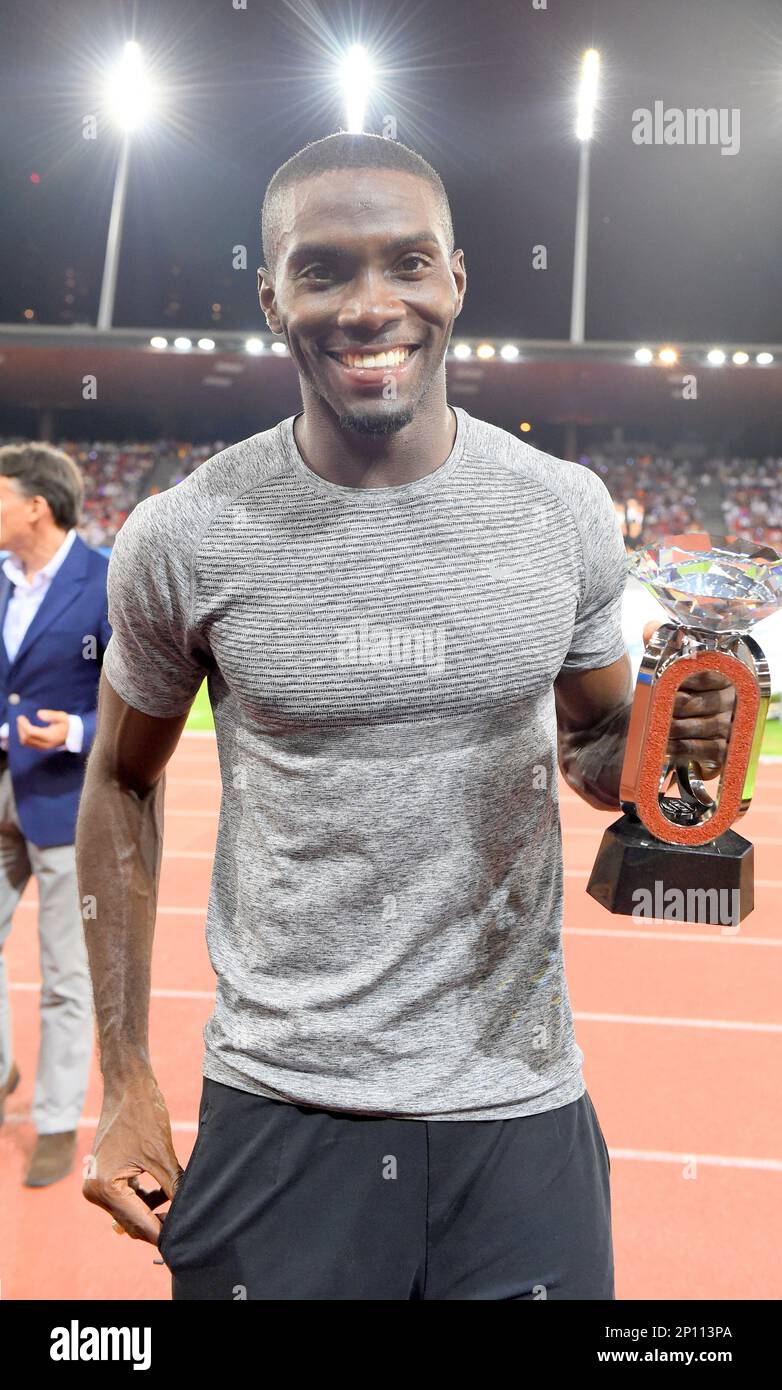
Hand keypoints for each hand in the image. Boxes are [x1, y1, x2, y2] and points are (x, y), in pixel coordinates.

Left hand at [16, 709, 69, 748]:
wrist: (73, 735)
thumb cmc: (67, 724)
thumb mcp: (62, 717)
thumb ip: (51, 715)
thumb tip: (38, 714)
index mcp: (49, 736)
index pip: (31, 732)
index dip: (23, 725)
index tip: (21, 717)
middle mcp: (45, 744)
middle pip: (26, 738)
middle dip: (21, 728)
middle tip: (21, 718)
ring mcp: (43, 747)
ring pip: (26, 742)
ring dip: (21, 732)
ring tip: (23, 723)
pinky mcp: (42, 747)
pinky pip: (28, 743)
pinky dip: (24, 736)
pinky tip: (26, 729)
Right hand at [82, 1073, 182, 1244]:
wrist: (128, 1086)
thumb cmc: (144, 1114)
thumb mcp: (163, 1156)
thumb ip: (175, 1190)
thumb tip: (190, 1217)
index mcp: (105, 1188)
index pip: (139, 1223)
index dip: (164, 1234)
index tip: (185, 1240)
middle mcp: (95, 1190)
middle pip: (132, 1222)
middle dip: (159, 1224)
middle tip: (188, 1225)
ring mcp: (98, 1184)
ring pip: (131, 1211)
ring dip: (154, 1210)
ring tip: (180, 1202)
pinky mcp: (106, 1176)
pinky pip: (127, 1198)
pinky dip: (146, 1198)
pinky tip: (166, 1191)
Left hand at [643, 621, 735, 777]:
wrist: (660, 722)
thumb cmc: (667, 690)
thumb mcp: (661, 665)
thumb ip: (657, 643)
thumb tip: (651, 626)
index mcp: (721, 674)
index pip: (707, 676)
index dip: (686, 682)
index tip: (668, 687)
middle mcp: (730, 699)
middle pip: (706, 703)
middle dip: (677, 708)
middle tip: (658, 710)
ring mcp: (728, 725)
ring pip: (705, 727)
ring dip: (677, 728)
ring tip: (658, 727)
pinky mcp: (722, 749)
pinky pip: (708, 750)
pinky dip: (684, 747)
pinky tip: (666, 745)